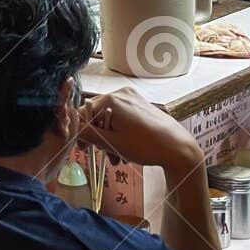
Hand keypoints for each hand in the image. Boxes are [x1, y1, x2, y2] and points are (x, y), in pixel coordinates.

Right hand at [78, 87, 199, 170]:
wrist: (178, 148)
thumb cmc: (146, 146)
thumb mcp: (112, 143)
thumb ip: (87, 134)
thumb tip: (70, 128)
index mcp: (110, 100)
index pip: (83, 113)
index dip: (80, 132)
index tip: (83, 149)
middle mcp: (120, 93)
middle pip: (96, 115)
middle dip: (98, 137)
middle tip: (104, 156)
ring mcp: (132, 97)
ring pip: (109, 117)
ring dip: (109, 137)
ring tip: (117, 157)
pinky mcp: (140, 103)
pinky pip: (121, 115)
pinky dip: (119, 130)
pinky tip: (126, 146)